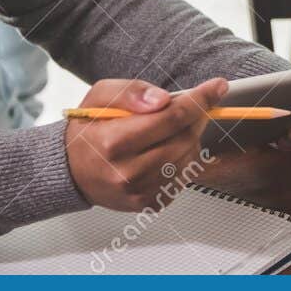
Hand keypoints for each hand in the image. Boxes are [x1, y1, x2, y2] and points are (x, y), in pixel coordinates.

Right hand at [64, 77, 226, 211]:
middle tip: (190, 106)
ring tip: (168, 130)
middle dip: (196, 117)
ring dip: (190, 137)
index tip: (218, 86)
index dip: (200, 100)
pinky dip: (183, 158)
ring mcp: (140, 192)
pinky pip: (184, 177)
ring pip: (189, 158)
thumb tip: (163, 99)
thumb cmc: (88, 131)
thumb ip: (132, 92)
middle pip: (185, 138)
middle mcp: (128, 172)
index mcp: (114, 142)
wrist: (72, 170)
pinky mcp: (149, 204)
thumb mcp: (100, 97)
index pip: (171, 118)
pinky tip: (164, 150)